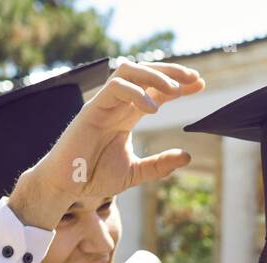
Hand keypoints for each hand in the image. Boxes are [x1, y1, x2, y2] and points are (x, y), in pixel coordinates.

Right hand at [10, 60, 206, 229]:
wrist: (66, 186)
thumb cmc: (93, 176)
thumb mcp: (135, 173)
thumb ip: (159, 165)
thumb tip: (186, 156)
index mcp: (127, 115)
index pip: (156, 91)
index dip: (178, 85)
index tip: (200, 85)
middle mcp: (117, 105)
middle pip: (145, 73)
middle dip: (172, 72)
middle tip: (195, 78)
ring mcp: (104, 104)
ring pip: (129, 71)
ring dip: (154, 76)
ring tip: (175, 90)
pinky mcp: (92, 108)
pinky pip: (114, 87)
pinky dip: (135, 93)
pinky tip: (152, 108)